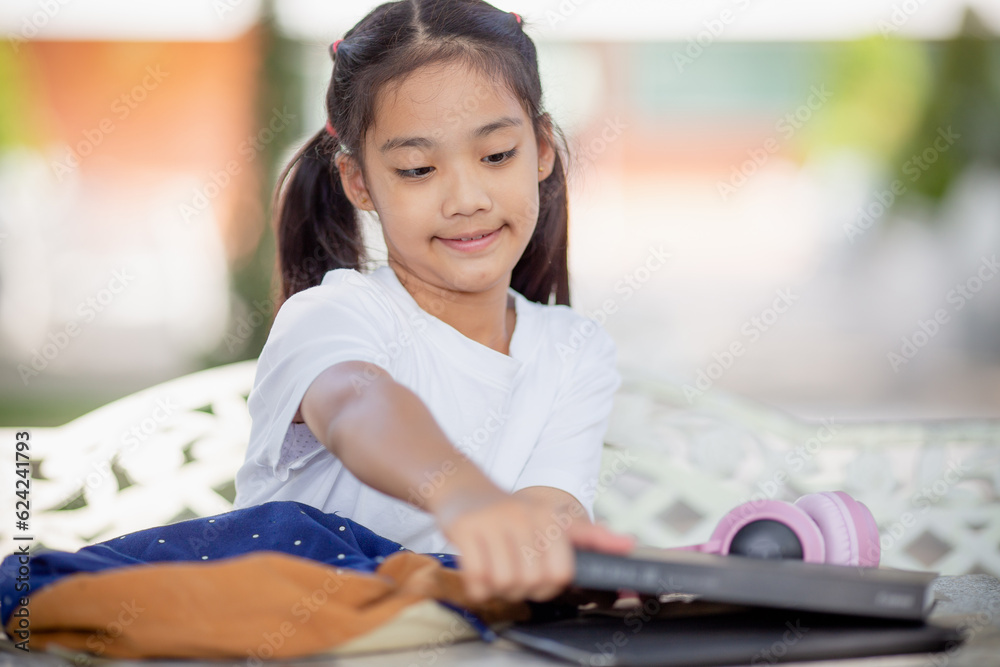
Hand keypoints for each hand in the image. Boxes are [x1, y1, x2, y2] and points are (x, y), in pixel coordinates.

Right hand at [436, 489, 634, 603]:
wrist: (463, 487)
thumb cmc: (512, 512)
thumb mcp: (553, 519)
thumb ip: (591, 537)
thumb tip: (629, 545)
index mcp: (549, 518)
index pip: (559, 574)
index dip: (547, 586)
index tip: (536, 578)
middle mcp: (524, 517)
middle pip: (531, 582)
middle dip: (519, 590)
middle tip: (510, 576)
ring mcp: (493, 521)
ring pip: (504, 582)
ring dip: (496, 588)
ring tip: (492, 574)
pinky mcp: (465, 528)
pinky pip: (476, 576)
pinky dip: (476, 586)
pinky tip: (476, 577)